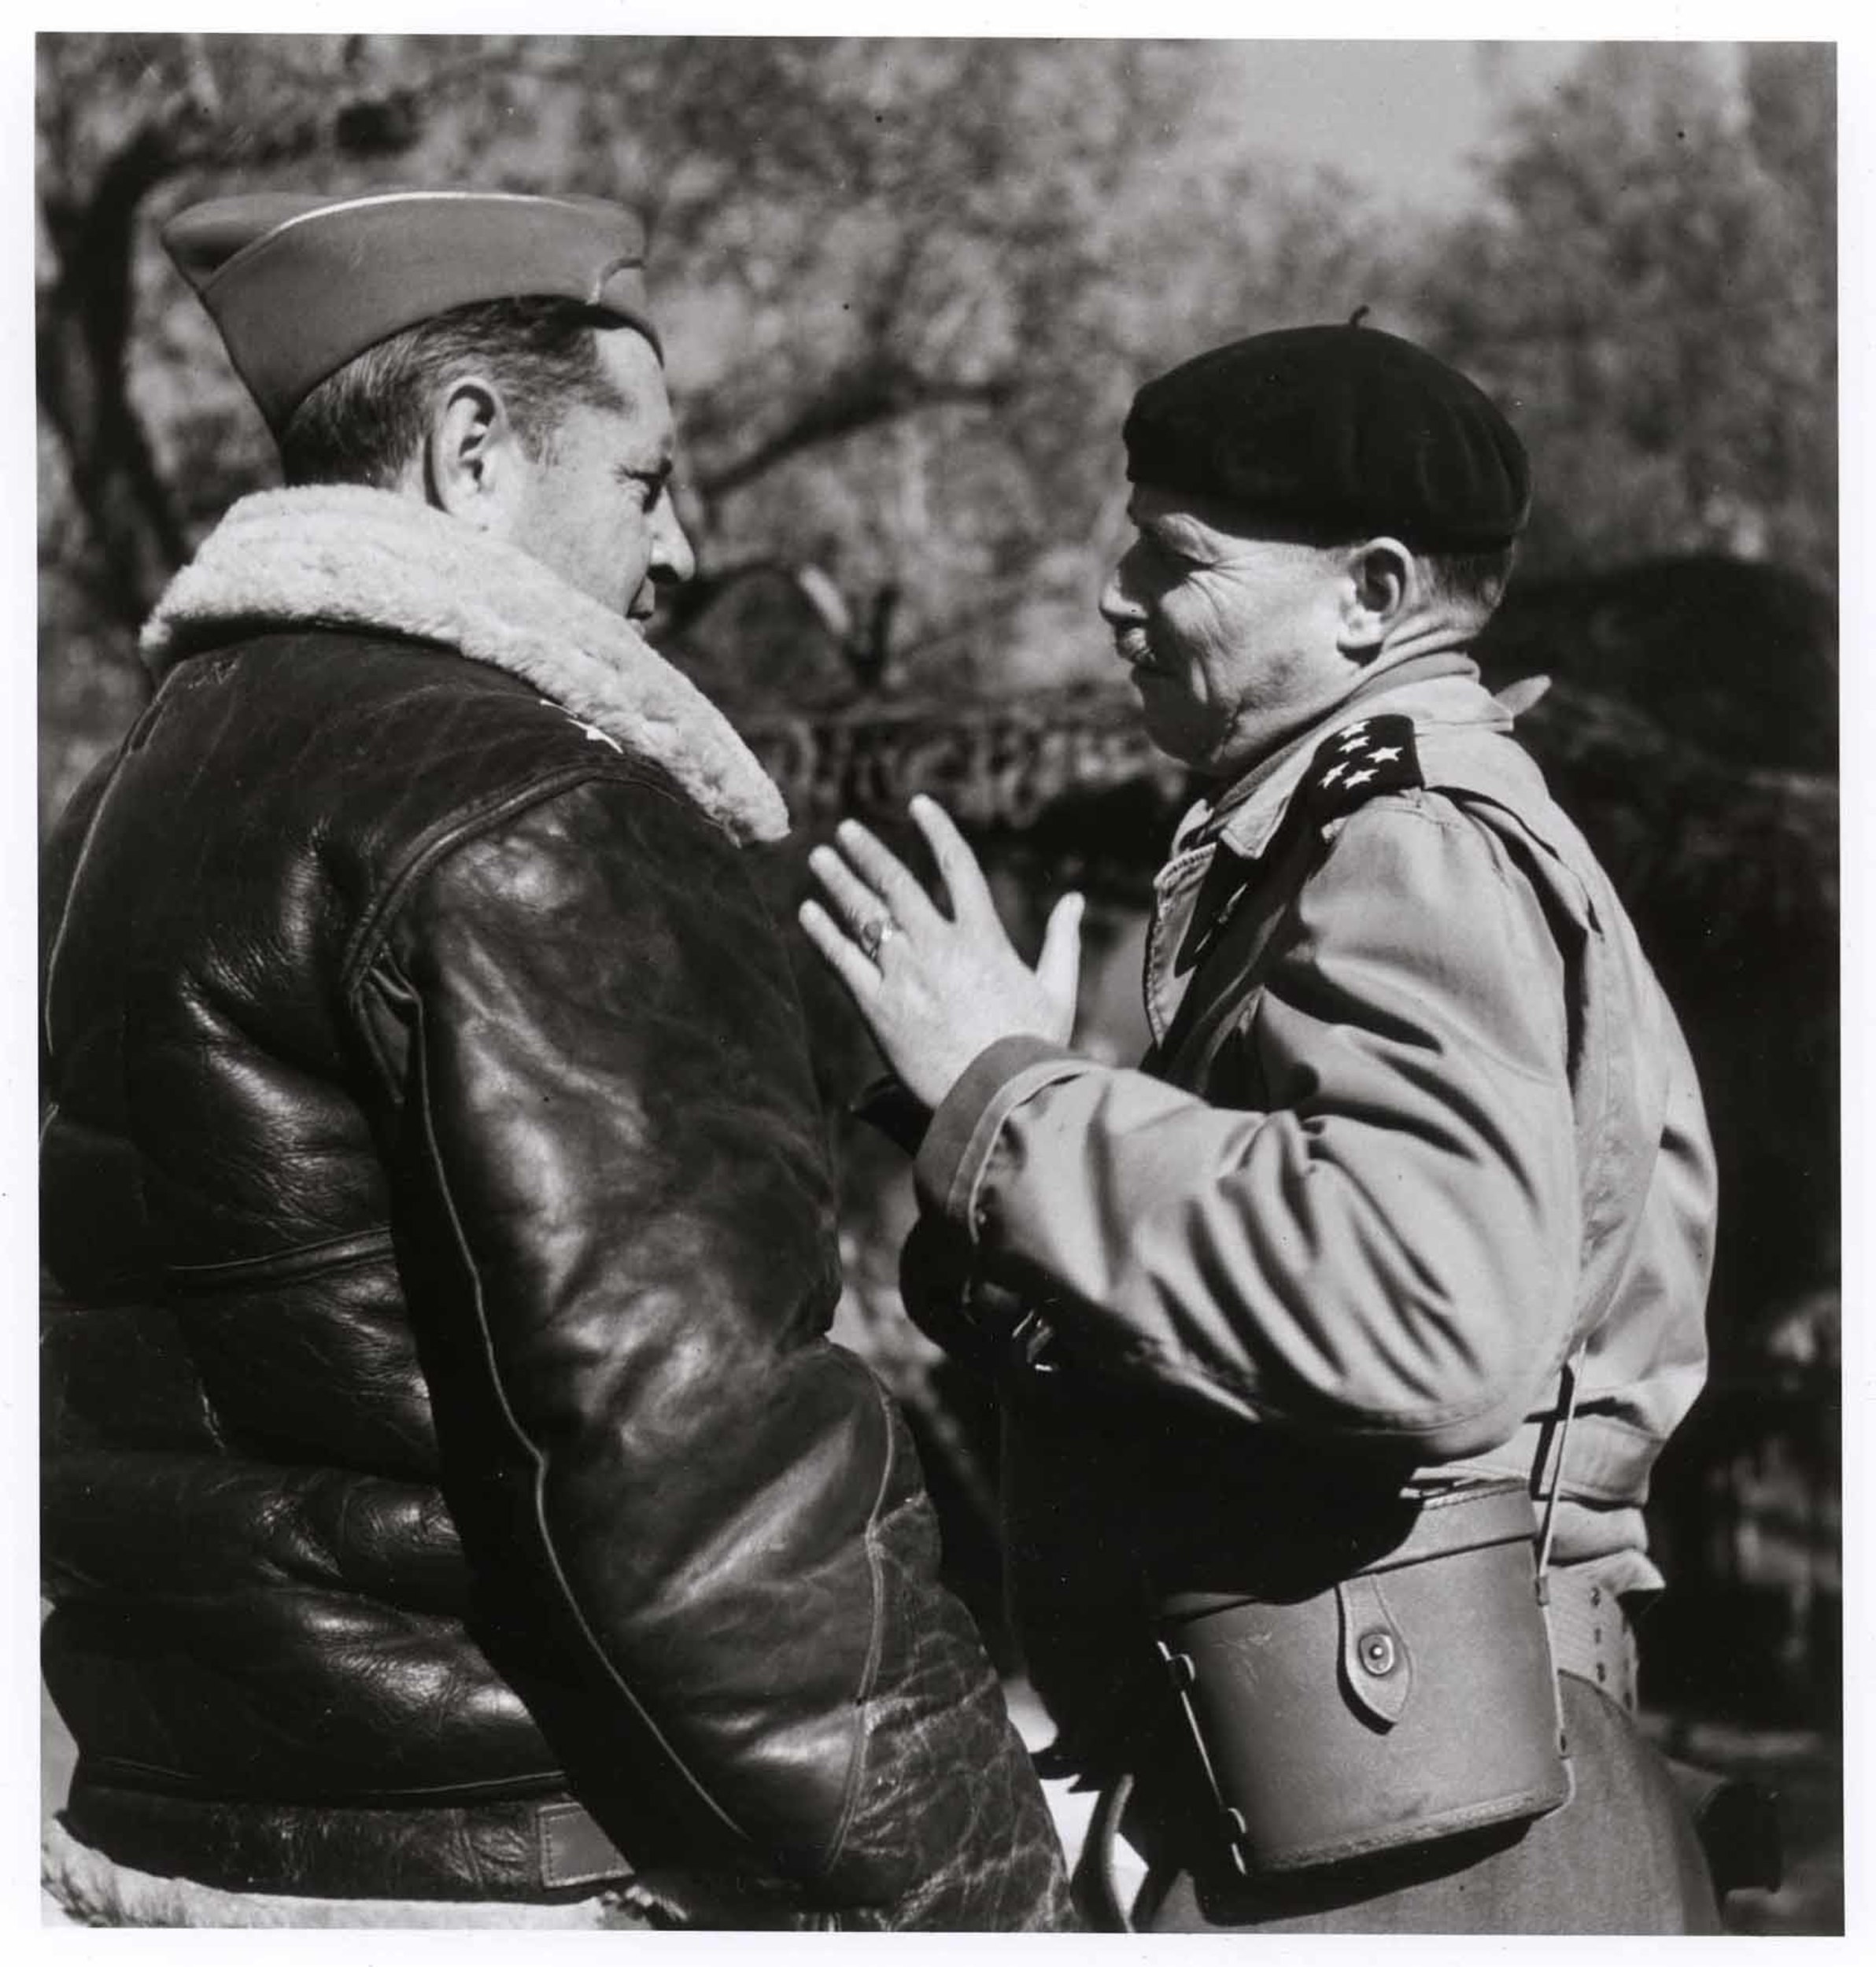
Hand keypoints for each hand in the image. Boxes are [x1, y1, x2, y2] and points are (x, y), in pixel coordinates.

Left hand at [800, 796, 1082, 1110]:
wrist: (997, 1100)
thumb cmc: (1033, 1050)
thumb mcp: (1057, 990)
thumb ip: (1062, 941)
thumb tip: (1075, 900)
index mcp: (983, 938)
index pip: (957, 866)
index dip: (936, 830)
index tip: (918, 805)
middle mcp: (939, 946)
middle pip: (896, 884)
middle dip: (868, 853)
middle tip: (847, 831)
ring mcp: (905, 975)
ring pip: (864, 915)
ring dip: (839, 882)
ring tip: (819, 859)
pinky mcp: (878, 1008)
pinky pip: (843, 961)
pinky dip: (823, 933)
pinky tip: (807, 912)